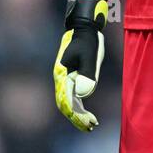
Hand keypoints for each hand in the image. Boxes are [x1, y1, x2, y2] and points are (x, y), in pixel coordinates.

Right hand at [53, 0, 108, 131]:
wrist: (84, 26)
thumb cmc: (88, 39)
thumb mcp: (90, 55)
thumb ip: (88, 73)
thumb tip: (83, 94)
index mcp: (62, 74)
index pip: (67, 101)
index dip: (76, 115)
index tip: (88, 123)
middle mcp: (61, 78)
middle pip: (66, 104)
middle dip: (77, 118)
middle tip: (90, 127)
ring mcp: (66, 78)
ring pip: (69, 102)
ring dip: (78, 114)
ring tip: (91, 124)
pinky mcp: (72, 76)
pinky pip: (73, 96)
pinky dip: (79, 106)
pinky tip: (87, 113)